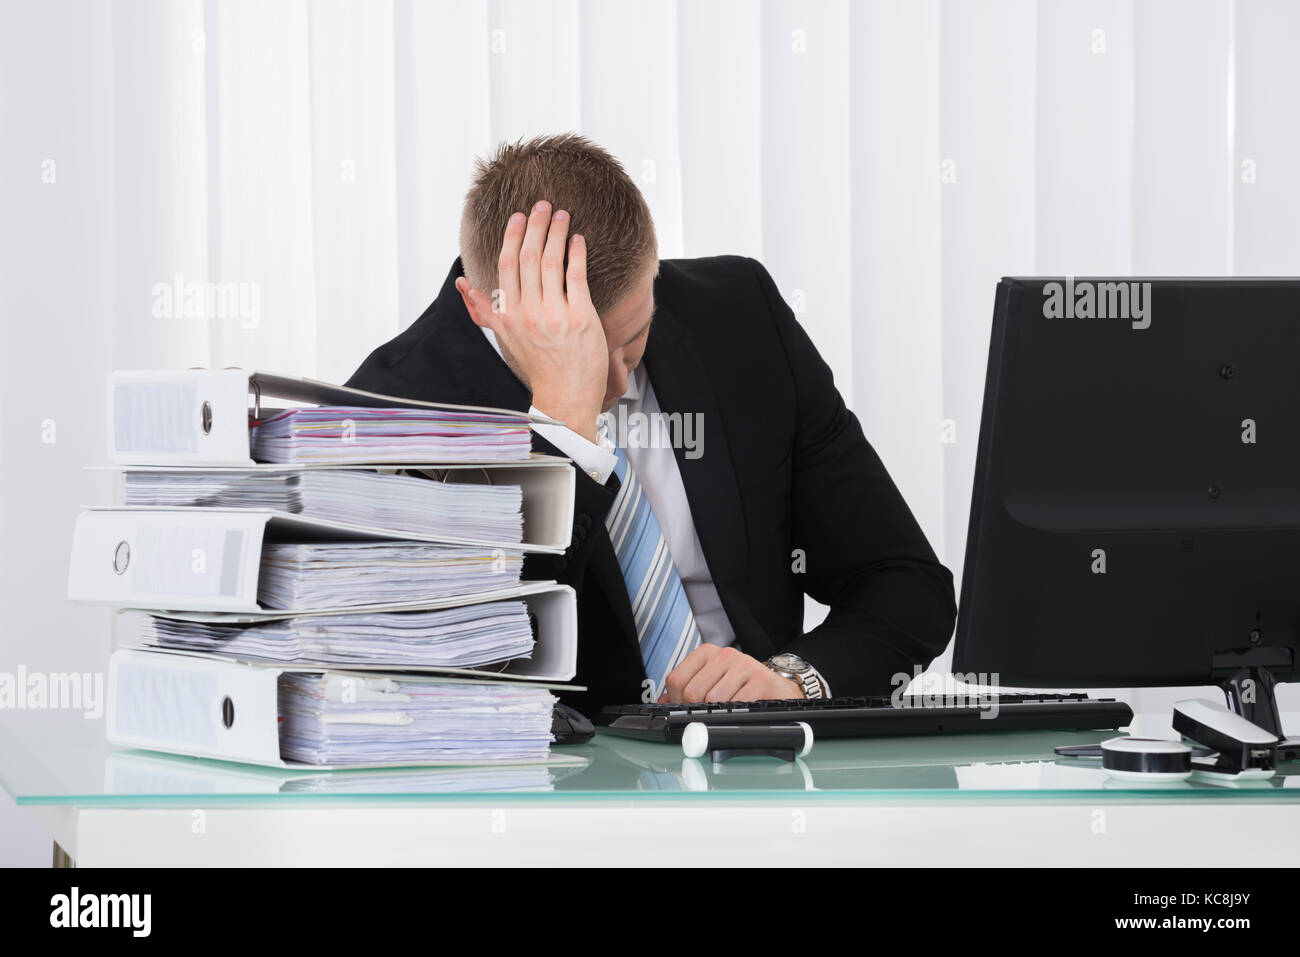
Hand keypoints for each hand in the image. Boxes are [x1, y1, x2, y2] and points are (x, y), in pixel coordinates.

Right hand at [455, 200, 607, 442]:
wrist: (565, 397)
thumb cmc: (538, 366)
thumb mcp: (505, 337)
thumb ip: (484, 309)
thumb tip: (462, 285)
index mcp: (508, 315)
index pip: (507, 265)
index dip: (513, 237)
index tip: (519, 217)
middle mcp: (528, 313)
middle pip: (529, 257)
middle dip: (536, 226)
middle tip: (543, 205)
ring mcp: (554, 315)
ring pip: (552, 262)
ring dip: (558, 232)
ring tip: (563, 215)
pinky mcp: (580, 318)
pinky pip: (577, 277)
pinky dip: (577, 254)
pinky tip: (578, 240)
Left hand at [658, 644, 804, 703]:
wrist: (779, 689)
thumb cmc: (743, 687)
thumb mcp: (713, 682)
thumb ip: (686, 690)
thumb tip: (662, 703)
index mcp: (707, 653)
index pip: (676, 679)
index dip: (677, 700)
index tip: (688, 707)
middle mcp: (724, 655)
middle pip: (692, 692)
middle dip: (698, 710)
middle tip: (711, 713)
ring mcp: (743, 665)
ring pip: (713, 700)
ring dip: (719, 714)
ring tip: (730, 710)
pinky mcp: (760, 679)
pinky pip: (735, 705)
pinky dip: (735, 715)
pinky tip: (742, 711)